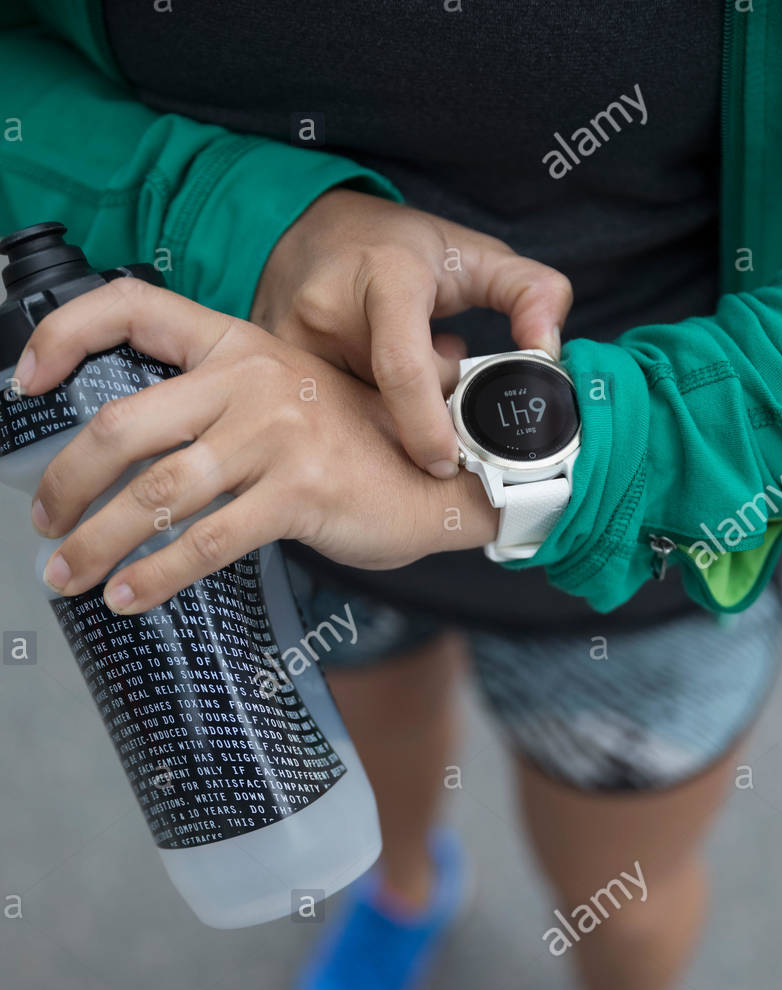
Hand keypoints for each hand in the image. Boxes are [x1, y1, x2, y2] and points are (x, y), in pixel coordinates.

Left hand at [17, 277, 496, 613]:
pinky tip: (129, 598)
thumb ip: (217, 409)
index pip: (135, 308)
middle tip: (43, 522)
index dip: (66, 335)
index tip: (22, 381)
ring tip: (67, 576)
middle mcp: (253, 380)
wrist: (448, 473)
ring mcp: (278, 435)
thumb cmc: (358, 446)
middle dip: (66, 483)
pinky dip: (158, 575)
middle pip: (125, 426)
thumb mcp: (286, 401)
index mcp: (241, 345)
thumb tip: (129, 459)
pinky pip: (208, 540)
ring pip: (156, 493)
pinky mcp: (300, 492)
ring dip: (97, 542)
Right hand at [251, 188, 572, 475]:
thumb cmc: (398, 247)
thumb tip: (549, 350)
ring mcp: (287, 343)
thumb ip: (532, 292)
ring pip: (350, 412)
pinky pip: (320, 411)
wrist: (303, 227)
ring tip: (396, 368)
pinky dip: (354, 409)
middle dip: (419, 411)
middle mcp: (325, 310)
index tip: (445, 461)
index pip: (404, 367)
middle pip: (382, 400)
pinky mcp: (267, 368)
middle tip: (437, 376)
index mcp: (385, 277)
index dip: (428, 426)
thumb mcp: (474, 254)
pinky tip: (365, 379)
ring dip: (385, 410)